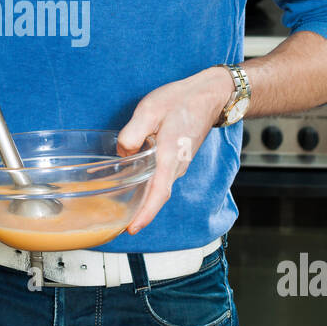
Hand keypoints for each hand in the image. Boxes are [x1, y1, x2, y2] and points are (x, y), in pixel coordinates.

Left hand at [116, 69, 231, 234]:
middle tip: (117, 224)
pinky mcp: (177, 160)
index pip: (159, 193)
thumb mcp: (149, 110)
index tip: (132, 229)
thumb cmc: (180, 101)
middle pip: (156, 195)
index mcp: (170, 155)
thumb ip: (133, 132)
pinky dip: (148, 186)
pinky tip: (133, 184)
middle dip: (139, 212)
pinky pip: (161, 178)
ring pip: (158, 187)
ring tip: (122, 208)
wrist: (208, 96)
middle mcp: (176, 166)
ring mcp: (178, 165)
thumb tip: (123, 152)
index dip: (145, 213)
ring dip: (142, 199)